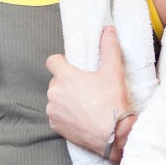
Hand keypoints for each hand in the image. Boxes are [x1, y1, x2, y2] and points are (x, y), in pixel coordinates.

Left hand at [46, 25, 133, 159]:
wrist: (112, 134)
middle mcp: (54, 93)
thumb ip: (109, 47)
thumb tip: (108, 30)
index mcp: (65, 77)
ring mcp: (53, 111)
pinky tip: (80, 115)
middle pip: (55, 80)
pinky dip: (65, 114)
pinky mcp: (55, 126)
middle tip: (85, 85)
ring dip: (65, 98)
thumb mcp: (113, 71)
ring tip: (84, 102)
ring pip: (55, 98)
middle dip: (66, 81)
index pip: (51, 61)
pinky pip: (56, 114)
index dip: (61, 61)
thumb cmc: (111, 102)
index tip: (72, 65)